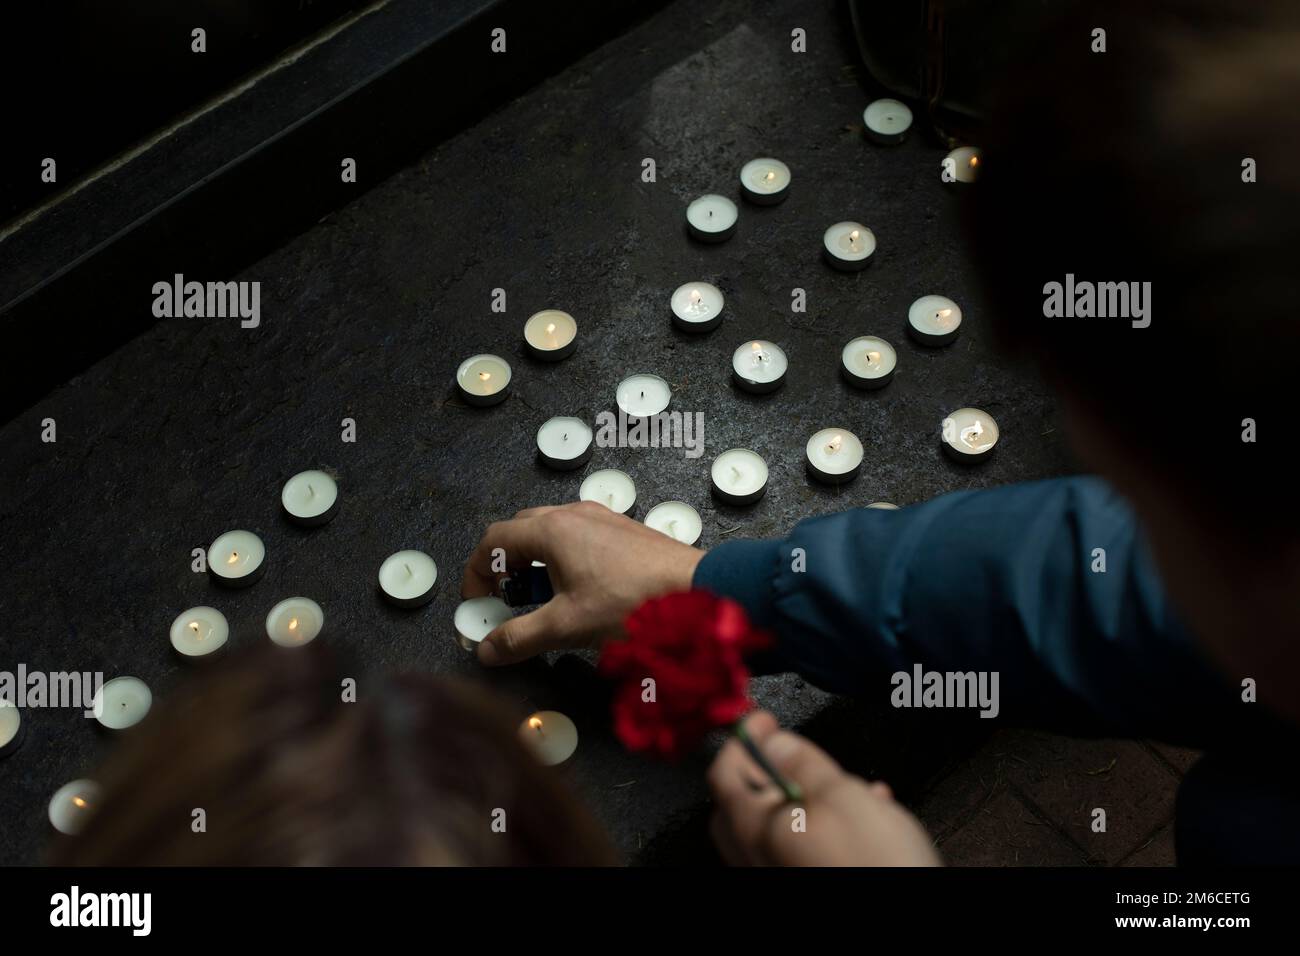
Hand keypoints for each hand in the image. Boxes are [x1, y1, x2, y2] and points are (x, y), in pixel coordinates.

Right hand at [461, 501, 704, 665]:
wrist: (701, 592)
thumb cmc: (635, 605)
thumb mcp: (568, 627)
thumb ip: (520, 637)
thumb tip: (486, 649)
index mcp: (552, 530)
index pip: (493, 540)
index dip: (475, 573)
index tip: (477, 605)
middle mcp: (574, 515)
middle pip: (519, 531)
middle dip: (503, 566)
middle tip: (503, 601)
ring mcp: (602, 519)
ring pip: (550, 532)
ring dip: (534, 564)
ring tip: (541, 601)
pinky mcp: (623, 532)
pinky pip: (578, 537)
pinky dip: (562, 561)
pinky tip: (577, 594)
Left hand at [708, 711, 941, 865]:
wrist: (905, 926)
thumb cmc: (874, 868)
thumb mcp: (843, 797)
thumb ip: (804, 765)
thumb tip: (774, 742)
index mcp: (755, 828)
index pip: (725, 774)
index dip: (742, 741)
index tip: (762, 720)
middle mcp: (756, 857)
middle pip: (739, 805)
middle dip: (758, 772)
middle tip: (781, 749)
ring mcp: (775, 874)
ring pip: (773, 827)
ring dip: (796, 797)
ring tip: (837, 782)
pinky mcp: (801, 881)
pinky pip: (797, 849)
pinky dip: (817, 824)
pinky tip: (861, 816)